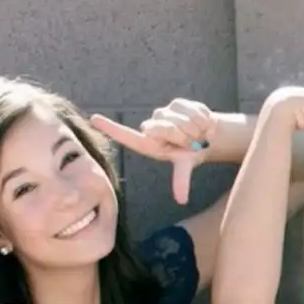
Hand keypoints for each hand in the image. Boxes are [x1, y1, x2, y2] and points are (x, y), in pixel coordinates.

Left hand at [90, 99, 217, 204]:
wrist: (209, 137)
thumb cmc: (190, 153)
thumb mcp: (185, 166)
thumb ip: (181, 180)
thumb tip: (182, 200)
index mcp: (149, 145)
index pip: (128, 137)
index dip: (112, 128)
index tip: (94, 119)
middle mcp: (152, 128)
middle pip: (164, 127)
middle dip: (182, 135)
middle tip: (190, 142)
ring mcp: (163, 113)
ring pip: (178, 118)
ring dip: (193, 128)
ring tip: (196, 133)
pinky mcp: (176, 103)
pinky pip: (189, 109)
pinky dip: (200, 118)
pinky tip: (201, 123)